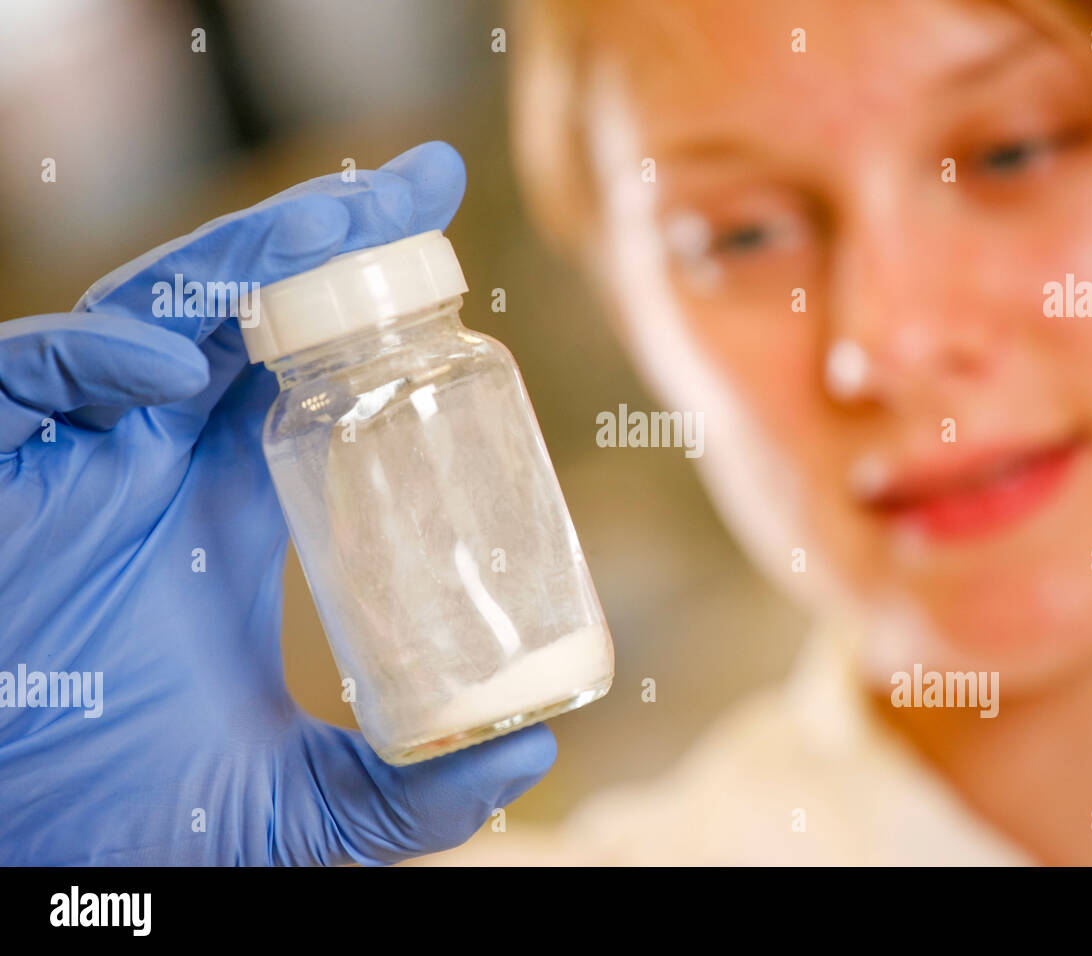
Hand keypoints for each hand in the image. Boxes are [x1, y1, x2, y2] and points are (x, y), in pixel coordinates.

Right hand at [0, 142, 555, 864]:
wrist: (5, 842)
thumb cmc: (124, 809)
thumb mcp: (295, 806)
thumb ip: (406, 792)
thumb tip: (532, 754)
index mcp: (235, 498)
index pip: (318, 366)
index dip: (380, 304)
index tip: (459, 253)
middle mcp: (165, 453)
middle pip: (258, 308)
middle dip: (334, 236)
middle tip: (428, 182)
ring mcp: (83, 451)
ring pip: (160, 309)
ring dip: (244, 259)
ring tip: (338, 221)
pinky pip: (32, 378)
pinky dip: (92, 357)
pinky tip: (169, 365)